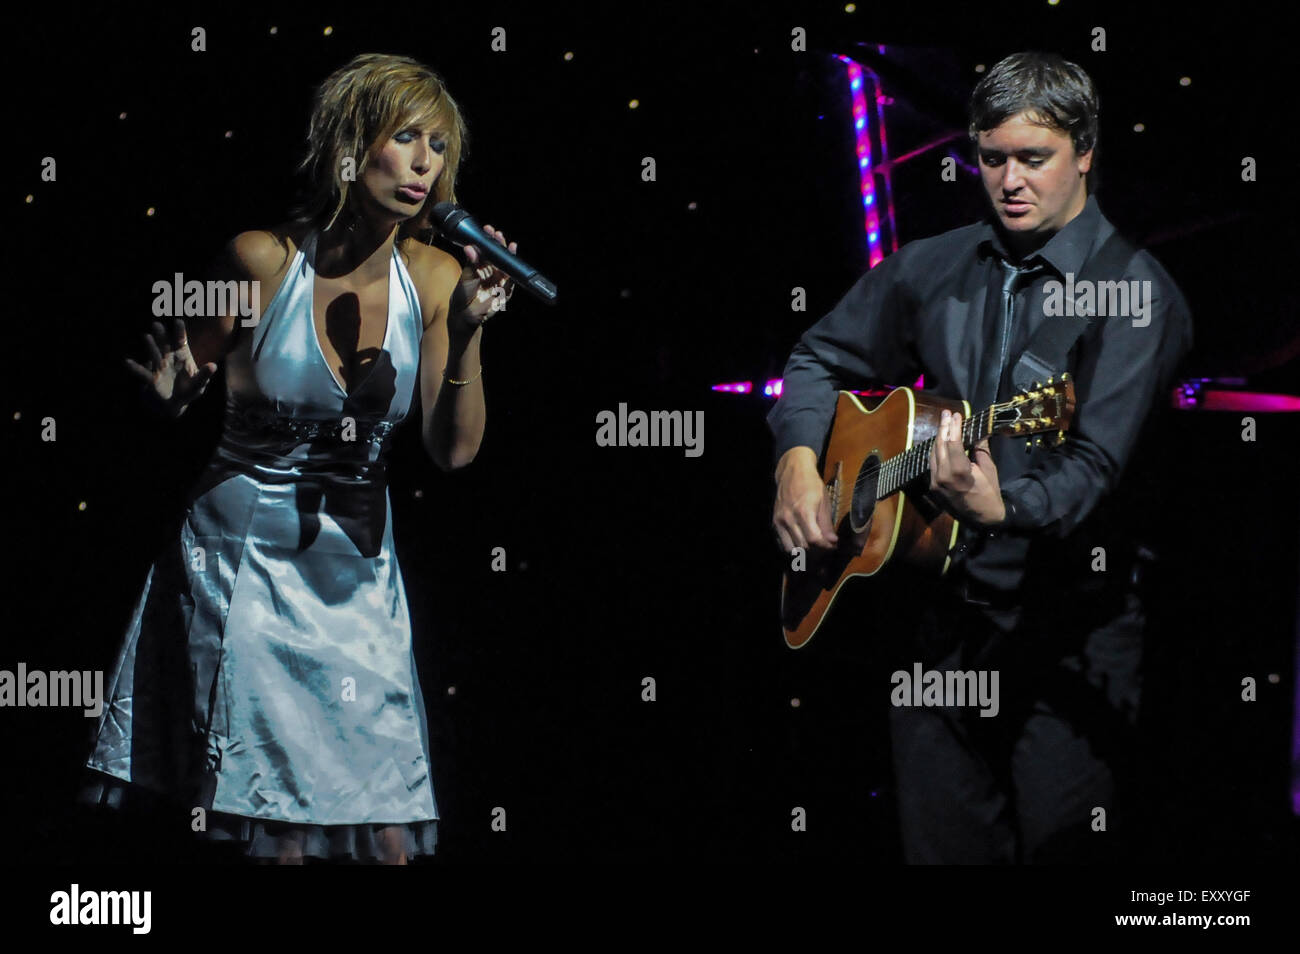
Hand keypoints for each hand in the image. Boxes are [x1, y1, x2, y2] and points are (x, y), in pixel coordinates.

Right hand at [124, 318, 216, 417]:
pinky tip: (127, 362)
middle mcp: (169, 359)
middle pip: (165, 345)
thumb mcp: (198, 384)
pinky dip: (135, 368)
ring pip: (154, 354)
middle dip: (161, 335)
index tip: (178, 321)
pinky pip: (143, 373)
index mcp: (182, 358)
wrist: (171, 405)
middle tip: (157, 324)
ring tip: (146, 336)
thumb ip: (204, 375)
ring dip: (150, 346)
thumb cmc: (187, 391)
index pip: (181, 343)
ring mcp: (159, 367)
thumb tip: (213, 366)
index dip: (180, 332)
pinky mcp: (151, 379)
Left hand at [449, 224, 516, 333]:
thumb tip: (470, 247)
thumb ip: (471, 263)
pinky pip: (511, 282)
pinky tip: (513, 264)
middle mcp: (491, 272)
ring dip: (509, 256)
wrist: (465, 315)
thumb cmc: (462, 295)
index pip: (486, 250)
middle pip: (498, 256)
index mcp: (481, 266)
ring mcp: (499, 281)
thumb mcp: (466, 277)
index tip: (488, 229)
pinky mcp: (504, 292)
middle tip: (498, 234)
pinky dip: (514, 274)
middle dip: (499, 245)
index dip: (488, 240)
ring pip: (507, 266)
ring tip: (510, 245)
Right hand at [773, 448, 838, 552]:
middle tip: (825, 543)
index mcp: (804, 511)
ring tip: (813, 543)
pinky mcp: (775, 521)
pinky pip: (783, 542)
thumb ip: (826, 523)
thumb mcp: (823, 500)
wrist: (792, 471)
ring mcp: (780, 520)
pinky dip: (793, 545)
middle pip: (804, 545)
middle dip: (817, 548)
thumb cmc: (810, 483)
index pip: (814, 538)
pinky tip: (801, 540)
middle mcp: (789, 517)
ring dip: (805, 549)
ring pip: (792, 547)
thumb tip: (832, 540)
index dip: (825, 545)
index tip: (832, 545)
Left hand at [928, 410, 1005, 526]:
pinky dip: (937, 451)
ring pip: (933, 454)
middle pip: (940, 446)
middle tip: (947, 413)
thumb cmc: (989, 492)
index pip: (953, 443)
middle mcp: (943, 476)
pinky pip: (932, 464)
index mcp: (959, 472)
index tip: (956, 414)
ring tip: (944, 423)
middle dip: (943, 428)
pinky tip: (941, 441)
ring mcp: (935, 482)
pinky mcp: (933, 486)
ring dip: (939, 438)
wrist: (982, 518)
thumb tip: (978, 430)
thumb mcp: (989, 469)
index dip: (954, 427)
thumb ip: (980, 449)